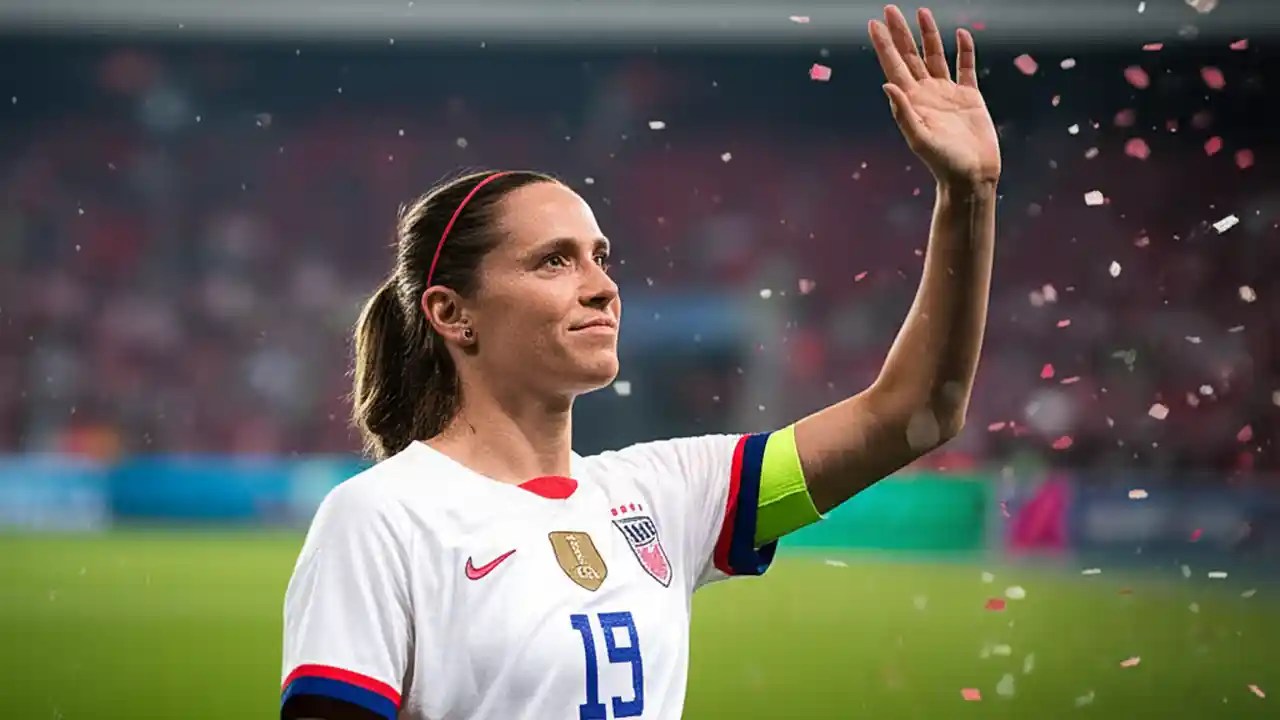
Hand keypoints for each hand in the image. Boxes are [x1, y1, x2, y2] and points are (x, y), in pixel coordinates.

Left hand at [869, 6, 1000, 186]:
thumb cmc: (944, 163)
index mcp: (912, 101)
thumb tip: (887, 85)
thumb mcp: (920, 139)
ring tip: (921, 12)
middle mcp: (926, 94)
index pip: (894, 66)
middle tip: (889, 8)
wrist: (972, 176)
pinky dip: (964, 50)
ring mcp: (947, 94)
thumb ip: (903, 113)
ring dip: (928, 35)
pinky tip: (960, 34)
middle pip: (910, 56)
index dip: (884, 45)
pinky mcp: (969, 97)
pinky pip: (965, 67)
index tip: (873, 24)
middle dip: (900, 32)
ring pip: (935, 56)